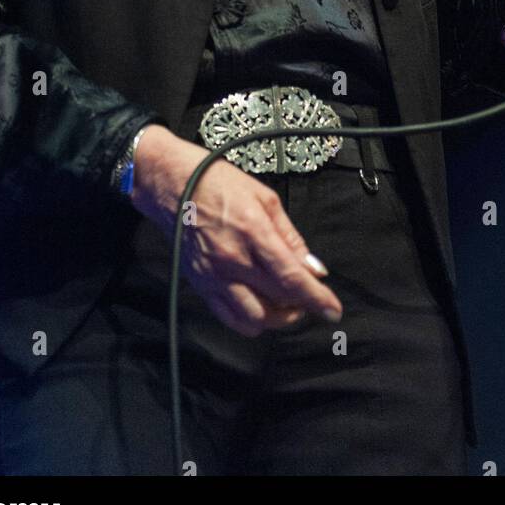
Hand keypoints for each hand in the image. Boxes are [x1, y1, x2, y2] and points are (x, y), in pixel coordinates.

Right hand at [131, 125, 342, 336]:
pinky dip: (250, 321)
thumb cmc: (218, 183)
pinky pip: (229, 317)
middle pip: (278, 301)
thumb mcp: (265, 198)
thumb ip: (291, 236)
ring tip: (287, 304)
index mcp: (253, 232)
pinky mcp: (201, 285)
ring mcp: (214, 276)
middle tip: (312, 298)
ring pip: (254, 319)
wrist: (172, 184)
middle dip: (303, 306)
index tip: (333, 310)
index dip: (317, 299)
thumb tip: (313, 267)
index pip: (291, 278)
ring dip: (277, 318)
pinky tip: (261, 308)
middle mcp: (233, 260)